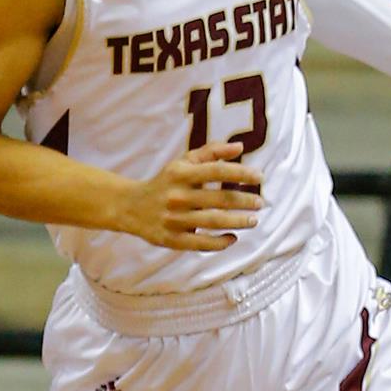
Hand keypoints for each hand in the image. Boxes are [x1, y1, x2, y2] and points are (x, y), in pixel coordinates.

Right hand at [117, 142, 264, 250]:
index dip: (242, 173)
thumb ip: (211, 152)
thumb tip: (239, 146)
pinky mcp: (170, 239)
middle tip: (261, 203)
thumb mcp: (184, 162)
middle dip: (245, 201)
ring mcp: (173, 219)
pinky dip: (219, 243)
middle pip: (220, 199)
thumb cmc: (166, 181)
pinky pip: (200, 244)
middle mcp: (177, 196)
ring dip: (238, 222)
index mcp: (181, 174)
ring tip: (253, 220)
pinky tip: (233, 238)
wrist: (129, 206)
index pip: (218, 171)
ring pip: (213, 222)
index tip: (260, 177)